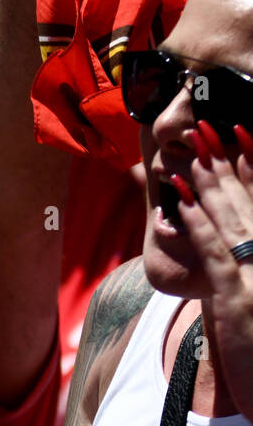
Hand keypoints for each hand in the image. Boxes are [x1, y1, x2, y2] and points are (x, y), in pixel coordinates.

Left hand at [176, 122, 252, 416]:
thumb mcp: (249, 298)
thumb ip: (236, 263)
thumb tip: (203, 224)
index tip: (241, 129)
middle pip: (251, 202)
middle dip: (230, 161)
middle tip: (209, 125)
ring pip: (232, 219)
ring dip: (212, 181)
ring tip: (196, 146)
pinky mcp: (235, 300)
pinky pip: (214, 254)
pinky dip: (197, 223)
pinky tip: (181, 200)